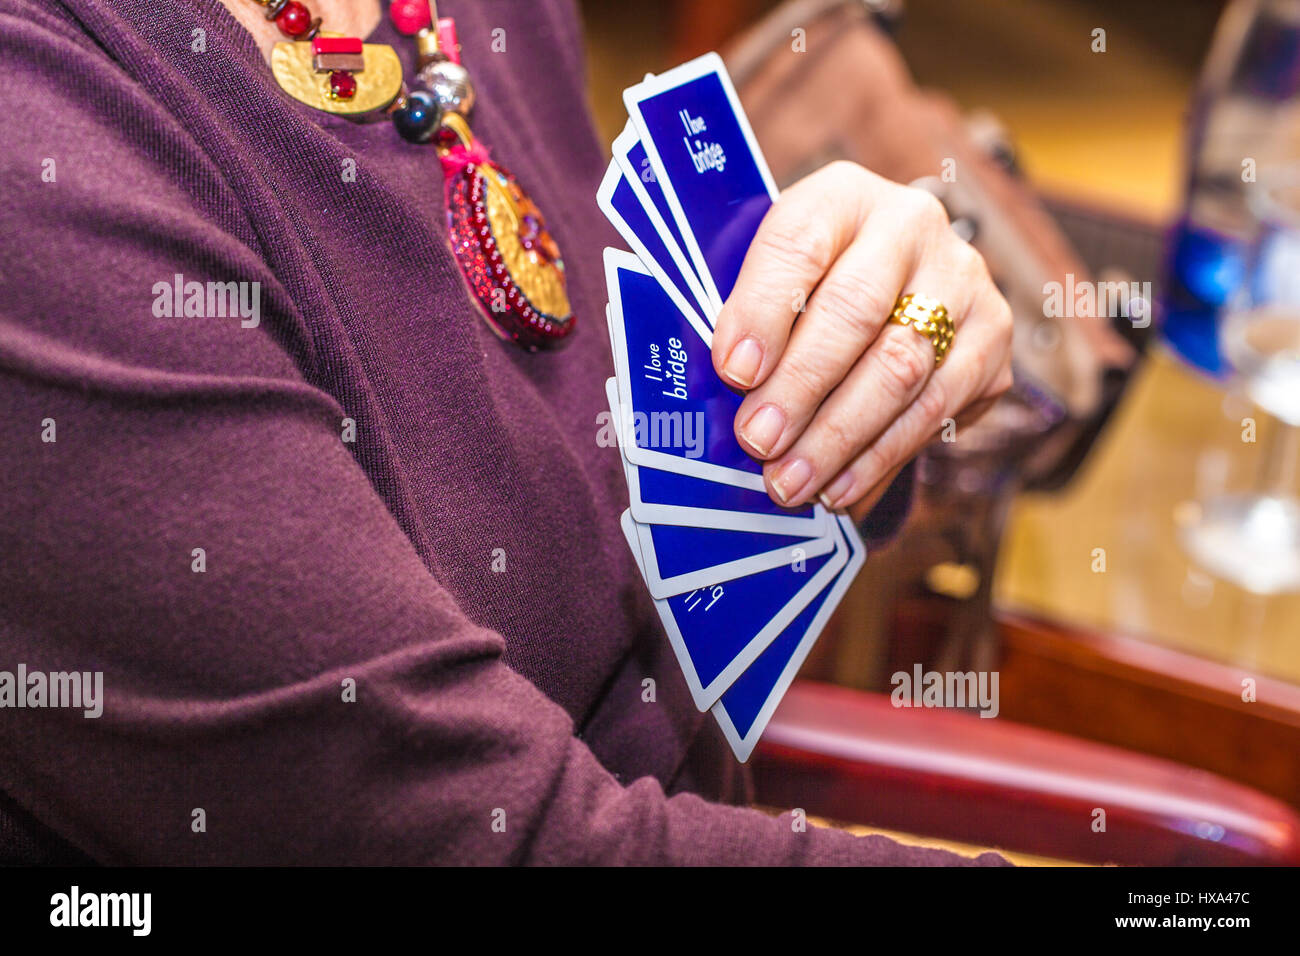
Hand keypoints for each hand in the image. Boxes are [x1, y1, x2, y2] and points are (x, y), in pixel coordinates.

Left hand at [711, 161, 1013, 519]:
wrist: (896, 285)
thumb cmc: (809, 288)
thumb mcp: (770, 279)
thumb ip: (746, 319)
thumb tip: (729, 392)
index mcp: (840, 196)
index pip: (798, 243)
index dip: (764, 310)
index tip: (734, 372)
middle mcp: (912, 224)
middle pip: (855, 310)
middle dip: (801, 387)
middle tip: (759, 442)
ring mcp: (962, 279)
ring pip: (901, 367)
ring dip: (839, 436)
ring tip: (791, 481)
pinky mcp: (992, 337)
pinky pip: (937, 408)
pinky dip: (882, 456)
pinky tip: (841, 487)